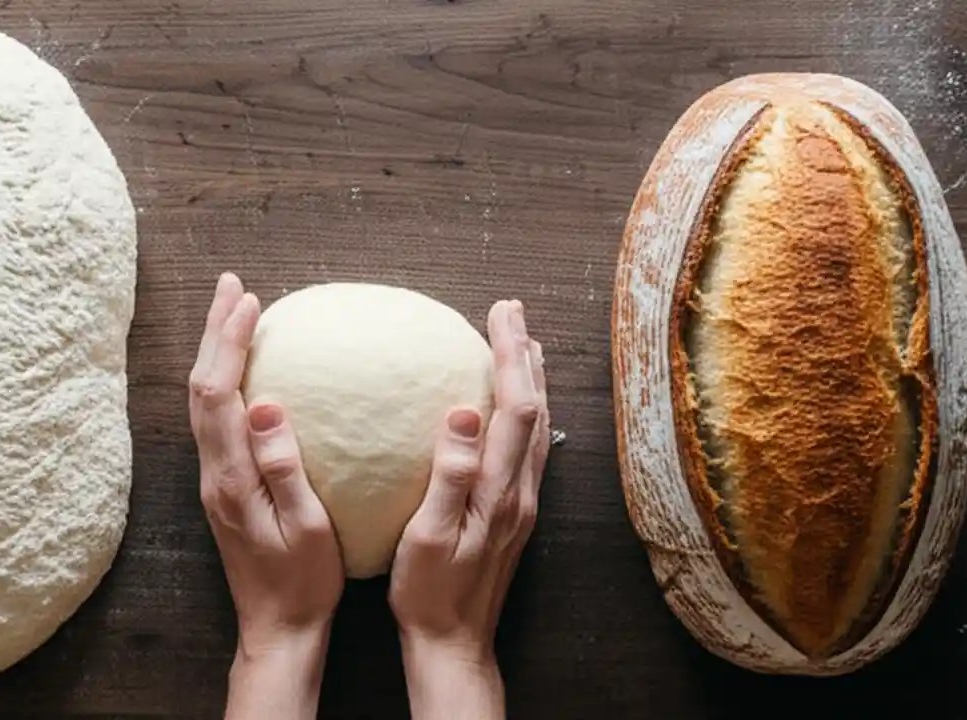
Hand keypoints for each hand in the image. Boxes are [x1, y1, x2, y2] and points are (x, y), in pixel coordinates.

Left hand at [189, 273, 344, 719]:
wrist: (278, 629)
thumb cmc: (303, 584)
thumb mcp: (307, 529)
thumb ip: (284, 468)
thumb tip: (265, 406)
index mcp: (232, 479)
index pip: (218, 395)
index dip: (229, 343)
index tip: (250, 301)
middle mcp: (214, 474)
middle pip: (201, 388)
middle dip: (214, 331)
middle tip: (232, 286)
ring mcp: (216, 481)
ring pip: (204, 402)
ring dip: (216, 352)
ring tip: (235, 312)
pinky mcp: (226, 487)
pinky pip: (218, 419)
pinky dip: (226, 379)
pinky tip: (246, 370)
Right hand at [389, 299, 549, 719]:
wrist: (453, 643)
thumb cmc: (430, 593)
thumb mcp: (430, 537)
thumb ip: (450, 475)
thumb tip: (464, 413)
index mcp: (499, 490)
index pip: (515, 406)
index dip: (511, 354)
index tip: (500, 313)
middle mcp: (519, 491)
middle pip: (535, 408)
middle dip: (525, 354)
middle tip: (511, 311)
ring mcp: (520, 504)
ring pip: (537, 427)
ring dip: (530, 380)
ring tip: (521, 345)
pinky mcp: (513, 515)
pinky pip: (527, 447)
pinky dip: (523, 411)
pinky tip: (510, 408)